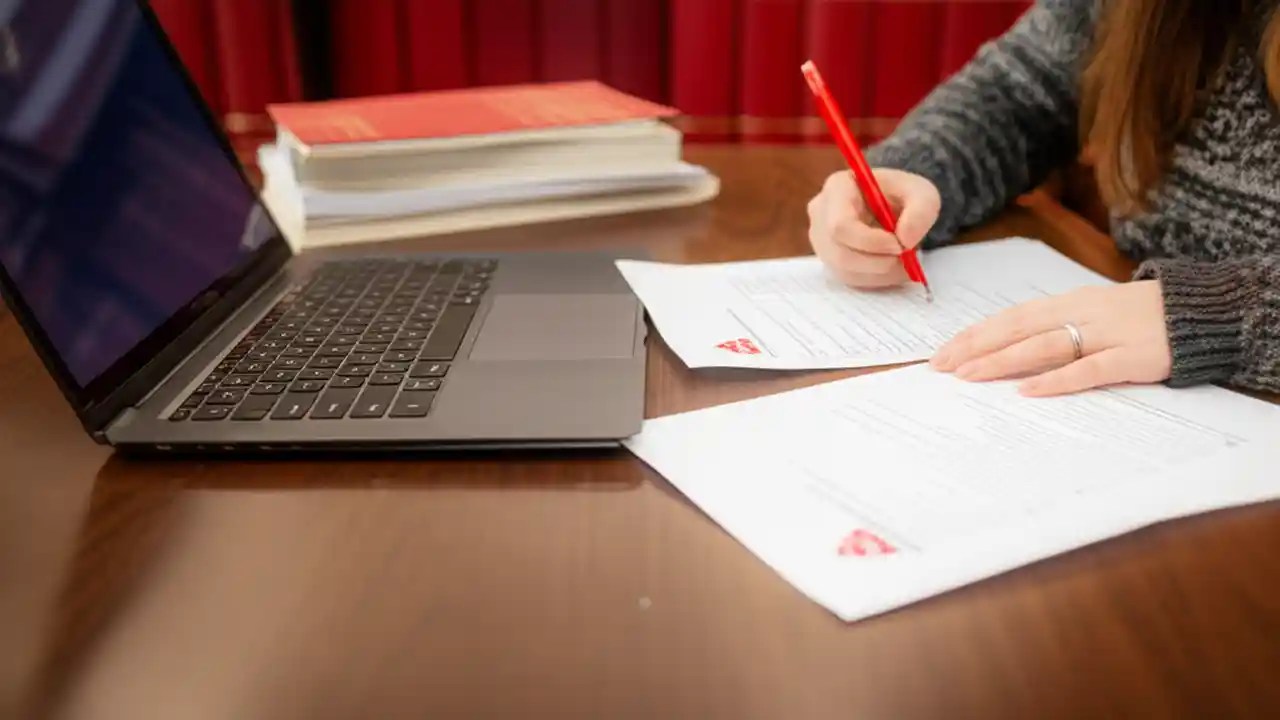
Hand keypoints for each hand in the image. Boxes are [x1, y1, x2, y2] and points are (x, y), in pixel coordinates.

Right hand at [806, 168, 940, 287]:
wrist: (893, 204)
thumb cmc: (903, 194)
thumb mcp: (922, 193)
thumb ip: (921, 211)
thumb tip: (905, 239)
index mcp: (837, 187)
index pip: (841, 225)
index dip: (871, 242)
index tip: (901, 245)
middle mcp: (821, 214)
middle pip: (840, 253)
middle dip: (878, 262)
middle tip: (906, 259)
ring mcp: (821, 240)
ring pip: (844, 270)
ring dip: (880, 274)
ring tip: (905, 264)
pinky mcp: (829, 259)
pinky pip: (848, 279)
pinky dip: (876, 279)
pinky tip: (893, 268)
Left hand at [930, 281, 1172, 396]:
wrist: (1198, 311)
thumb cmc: (1136, 317)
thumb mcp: (1090, 314)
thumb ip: (1053, 330)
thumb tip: (1004, 351)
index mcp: (1067, 302)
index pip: (1010, 318)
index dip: (975, 334)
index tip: (942, 353)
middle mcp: (1081, 313)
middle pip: (1018, 329)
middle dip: (977, 347)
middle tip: (942, 367)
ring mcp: (1106, 334)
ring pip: (1045, 345)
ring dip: (1004, 361)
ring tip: (970, 375)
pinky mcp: (1132, 357)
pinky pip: (1089, 369)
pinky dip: (1057, 380)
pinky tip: (1029, 391)